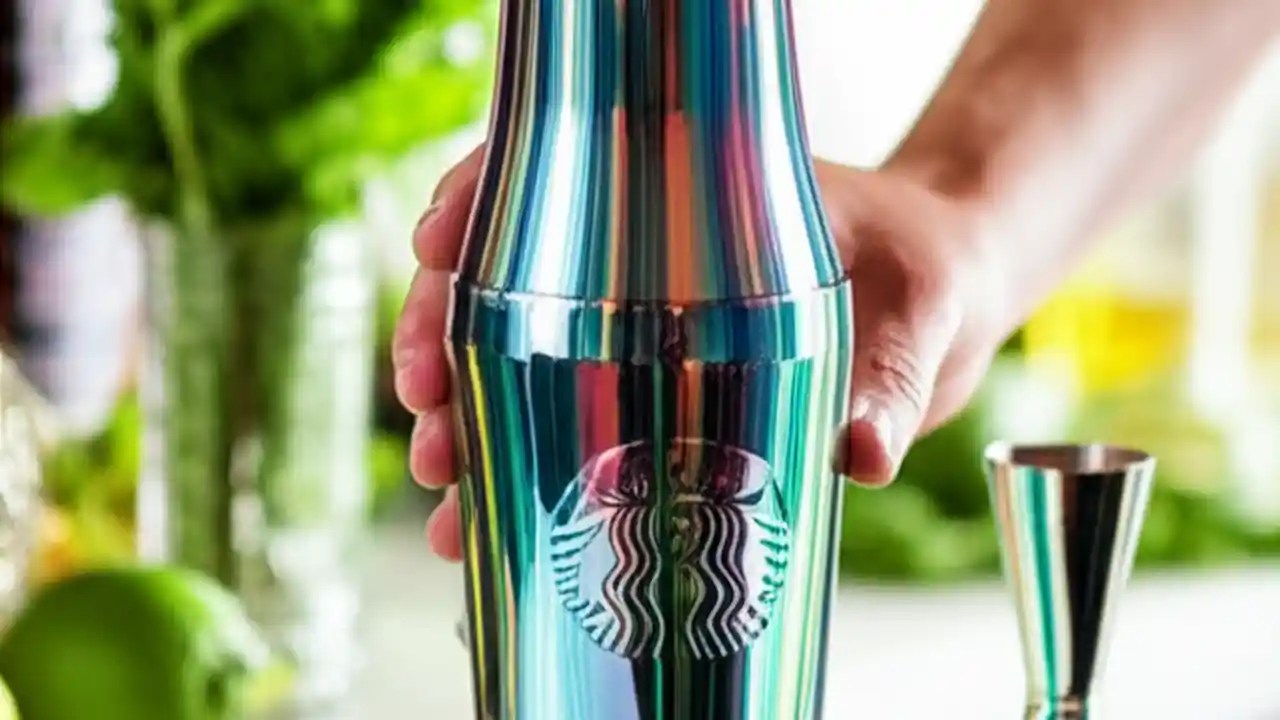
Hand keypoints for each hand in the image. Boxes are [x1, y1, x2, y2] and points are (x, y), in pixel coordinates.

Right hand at [393, 148, 1004, 561]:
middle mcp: (643, 266)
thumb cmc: (928, 271)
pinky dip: (517, 470)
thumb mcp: (917, 310)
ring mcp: (642, 333)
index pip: (549, 174)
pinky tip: (485, 524)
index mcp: (687, 204)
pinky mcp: (657, 399)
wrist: (947, 304)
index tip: (431, 246)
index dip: (473, 200)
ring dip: (465, 425)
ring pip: (515, 363)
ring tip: (444, 495)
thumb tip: (860, 453)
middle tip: (429, 417)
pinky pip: (565, 425)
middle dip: (442, 342)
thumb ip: (891, 378)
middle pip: (502, 281)